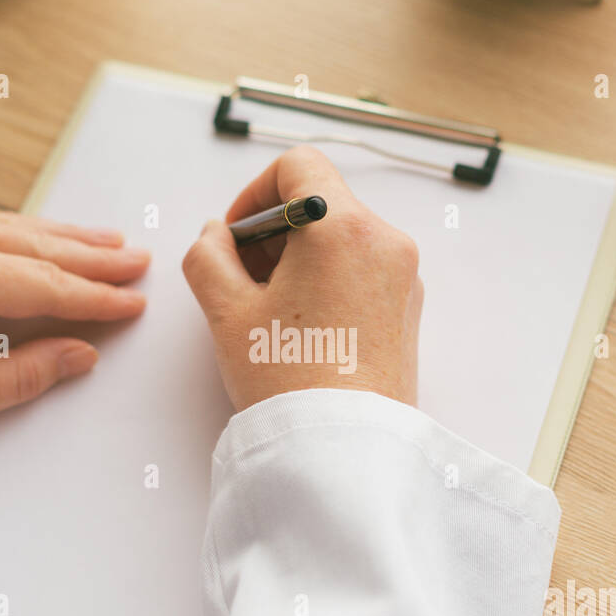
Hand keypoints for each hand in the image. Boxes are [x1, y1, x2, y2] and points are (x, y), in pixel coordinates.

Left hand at [0, 205, 148, 442]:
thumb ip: (19, 377)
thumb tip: (81, 353)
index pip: (42, 284)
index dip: (95, 297)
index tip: (133, 301)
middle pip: (32, 243)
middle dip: (90, 255)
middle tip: (135, 259)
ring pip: (5, 223)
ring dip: (58, 235)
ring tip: (105, 241)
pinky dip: (15, 230)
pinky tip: (41, 236)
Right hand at [182, 147, 421, 411]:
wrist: (342, 450)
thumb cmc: (289, 381)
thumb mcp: (227, 311)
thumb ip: (208, 255)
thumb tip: (215, 236)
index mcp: (343, 226)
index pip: (299, 166)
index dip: (256, 192)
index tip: (237, 234)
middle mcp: (384, 241)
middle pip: (320, 204)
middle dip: (273, 232)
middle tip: (241, 278)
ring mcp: (403, 276)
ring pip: (341, 238)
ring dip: (298, 258)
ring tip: (268, 311)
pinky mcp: (407, 309)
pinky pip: (362, 270)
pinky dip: (327, 281)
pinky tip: (299, 327)